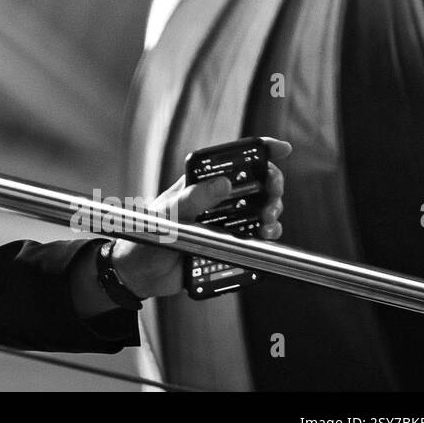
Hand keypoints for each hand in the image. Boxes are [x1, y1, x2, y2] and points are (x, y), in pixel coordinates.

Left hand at [110, 136, 289, 298]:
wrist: (140, 273)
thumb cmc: (144, 235)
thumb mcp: (168, 214)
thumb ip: (192, 199)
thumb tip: (223, 183)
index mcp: (199, 183)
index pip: (232, 160)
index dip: (260, 150)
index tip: (282, 149)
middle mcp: (215, 199)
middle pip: (255, 184)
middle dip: (272, 185)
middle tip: (273, 196)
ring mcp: (224, 222)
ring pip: (260, 210)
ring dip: (272, 211)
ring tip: (268, 221)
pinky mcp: (229, 245)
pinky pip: (255, 237)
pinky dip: (268, 234)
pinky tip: (267, 235)